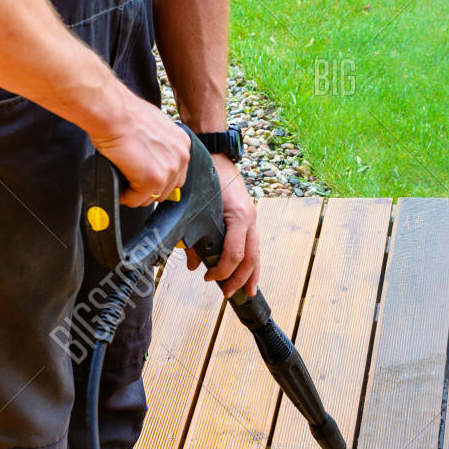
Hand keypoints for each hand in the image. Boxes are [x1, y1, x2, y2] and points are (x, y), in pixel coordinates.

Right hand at [87, 89, 190, 207]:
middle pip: (166, 189)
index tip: (144, 177)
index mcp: (182, 144)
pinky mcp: (153, 180)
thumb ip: (160, 146)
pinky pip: (136, 200)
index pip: (176, 175)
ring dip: (136, 193)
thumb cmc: (125, 115)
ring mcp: (168, 170)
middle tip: (131, 180)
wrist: (113, 112)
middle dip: (147, 188)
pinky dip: (125, 196)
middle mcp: (180, 157)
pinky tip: (119, 184)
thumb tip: (152, 157)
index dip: (157, 179)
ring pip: (152, 197)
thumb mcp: (154, 127)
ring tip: (123, 180)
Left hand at [187, 154, 259, 297]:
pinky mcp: (250, 218)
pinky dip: (252, 262)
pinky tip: (249, 275)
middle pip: (250, 259)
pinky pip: (254, 245)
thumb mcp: (196, 207)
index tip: (208, 278)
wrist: (217, 155)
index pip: (234, 254)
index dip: (222, 271)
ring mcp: (253, 219)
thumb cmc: (207, 178)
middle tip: (227, 293)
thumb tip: (192, 265)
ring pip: (256, 254)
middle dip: (240, 279)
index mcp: (239, 216)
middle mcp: (250, 219)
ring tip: (246, 291)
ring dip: (251, 275)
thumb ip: (193, 236)